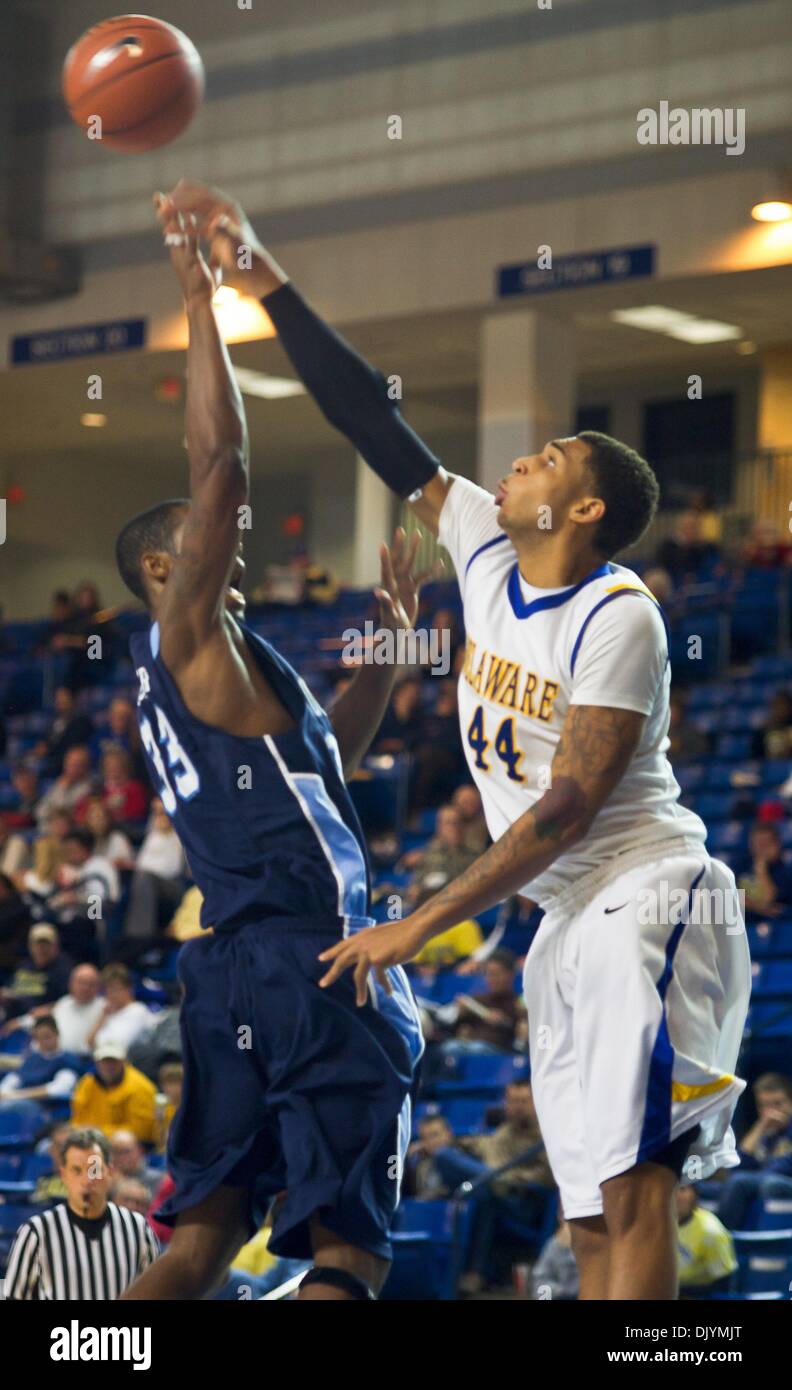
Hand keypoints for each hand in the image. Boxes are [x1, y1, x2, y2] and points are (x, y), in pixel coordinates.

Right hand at [160, 178, 283, 298]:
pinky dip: (181, 223)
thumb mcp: (237, 243)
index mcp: (227, 206)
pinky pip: (193, 221)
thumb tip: (216, 220)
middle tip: (161, 205)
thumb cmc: (246, 256)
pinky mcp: (212, 227)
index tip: (169, 203)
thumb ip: (226, 231)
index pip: (202, 196)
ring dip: (177, 210)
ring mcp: (216, 216)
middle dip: (178, 200)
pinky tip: (169, 229)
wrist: (252, 267)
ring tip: (161, 214)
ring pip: (192, 207)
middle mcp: (221, 207)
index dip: (185, 199)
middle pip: (195, 196)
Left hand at [318, 916, 427, 1003]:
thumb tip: (368, 955)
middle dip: (332, 974)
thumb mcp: (382, 934)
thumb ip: (371, 942)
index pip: (342, 945)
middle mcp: (362, 943)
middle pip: (341, 961)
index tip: (321, 958)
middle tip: (322, 984)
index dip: (332, 952)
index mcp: (362, 936)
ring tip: (360, 1003)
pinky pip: (379, 978)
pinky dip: (385, 986)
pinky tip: (389, 993)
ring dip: (360, 991)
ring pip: (358, 976)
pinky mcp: (379, 960)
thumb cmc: (403, 931)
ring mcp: (369, 951)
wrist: (415, 928)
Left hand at [374, 527, 436, 632]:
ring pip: (410, 563)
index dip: (385, 558)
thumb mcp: (390, 614)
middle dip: (399, 545)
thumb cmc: (391, 625)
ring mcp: (404, 584)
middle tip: (401, 529)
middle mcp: (396, 582)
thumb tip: (377, 591)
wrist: (398, 631)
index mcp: (389, 587)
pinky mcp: (412, 589)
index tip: (383, 544)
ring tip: (419, 534)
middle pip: (398, 560)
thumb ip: (385, 602)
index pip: (386, 569)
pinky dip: (431, 571)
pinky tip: (440, 563)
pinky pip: (423, 577)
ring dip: (414, 550)